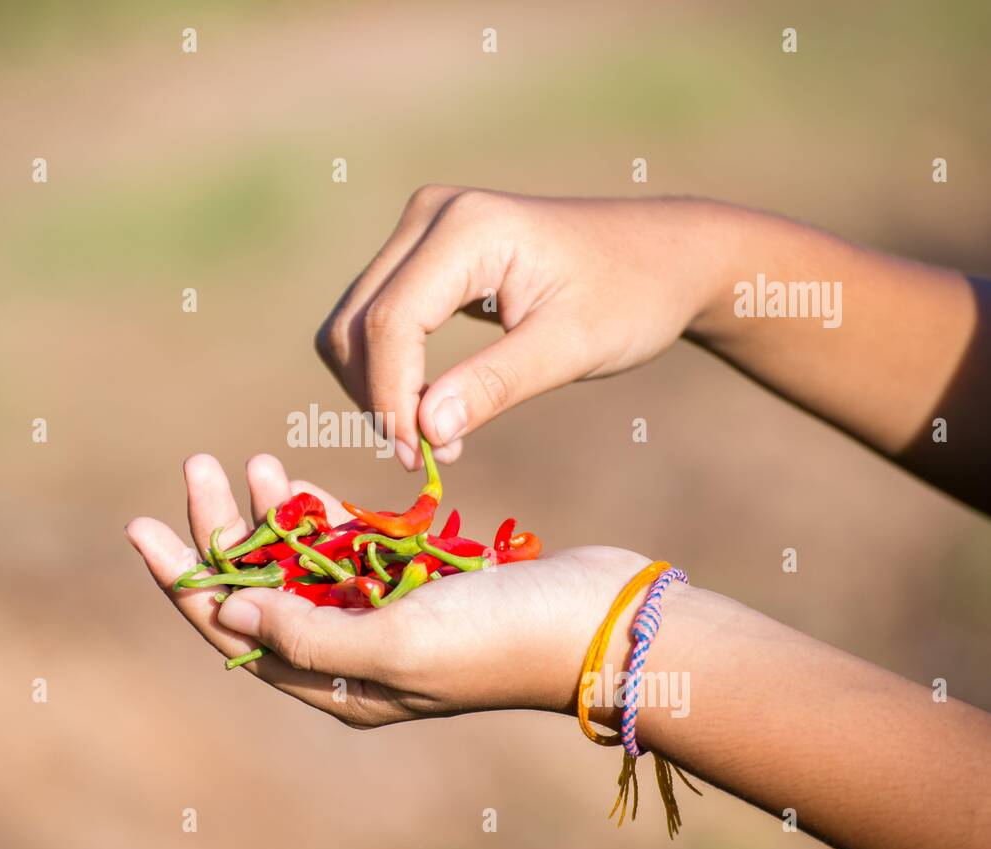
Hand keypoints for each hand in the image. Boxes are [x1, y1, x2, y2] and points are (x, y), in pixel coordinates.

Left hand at [126, 452, 652, 727]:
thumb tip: (227, 607)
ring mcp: (383, 614)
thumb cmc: (501, 638)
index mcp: (335, 683)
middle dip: (219, 533)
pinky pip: (345, 544)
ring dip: (267, 514)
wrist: (600, 621)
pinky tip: (294, 480)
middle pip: (259, 589)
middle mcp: (350, 655)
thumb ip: (309, 631)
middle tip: (194, 467)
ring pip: (299, 561)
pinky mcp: (415, 577)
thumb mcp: (398, 643)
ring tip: (245, 461)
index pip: (233, 631)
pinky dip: (317, 512)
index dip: (183, 580)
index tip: (142, 527)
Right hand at [315, 187, 736, 467]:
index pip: (390, 323)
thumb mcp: (570, 347)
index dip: (392, 398)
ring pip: (355, 324)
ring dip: (377, 389)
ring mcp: (422, 229)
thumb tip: (425, 432)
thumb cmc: (632, 296)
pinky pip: (376, 318)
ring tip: (433, 439)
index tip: (419, 459)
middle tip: (425, 458)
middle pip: (358, 323)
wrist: (665, 255)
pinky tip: (431, 408)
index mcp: (467, 228)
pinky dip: (388, 371)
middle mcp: (431, 216)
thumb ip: (496, 385)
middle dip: (379, 398)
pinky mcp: (423, 252)